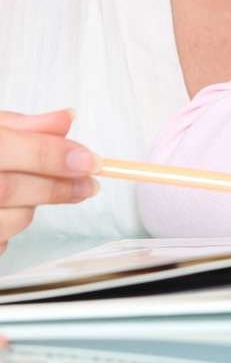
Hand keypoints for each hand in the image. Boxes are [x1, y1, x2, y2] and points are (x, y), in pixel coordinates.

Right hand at [0, 110, 98, 251]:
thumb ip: (23, 126)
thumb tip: (66, 120)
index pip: (12, 149)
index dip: (54, 155)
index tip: (90, 160)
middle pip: (11, 190)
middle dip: (57, 187)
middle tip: (89, 185)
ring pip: (11, 219)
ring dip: (33, 207)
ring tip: (34, 190)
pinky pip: (1, 242)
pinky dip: (11, 228)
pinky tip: (6, 210)